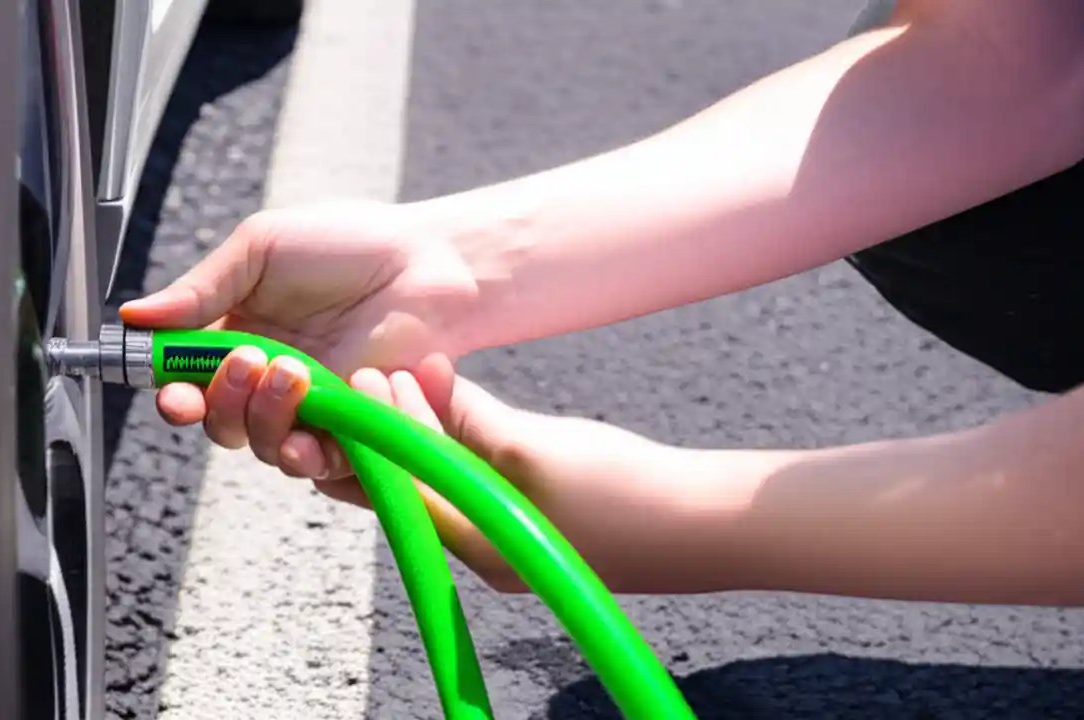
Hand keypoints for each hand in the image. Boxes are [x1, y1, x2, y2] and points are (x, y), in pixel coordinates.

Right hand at [118, 200, 479, 471]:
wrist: (429, 260)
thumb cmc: (349, 243)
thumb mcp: (261, 248)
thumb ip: (201, 288)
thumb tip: (135, 316)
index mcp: (237, 335)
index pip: (188, 382)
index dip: (172, 394)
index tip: (170, 391)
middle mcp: (269, 380)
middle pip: (219, 424)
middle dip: (221, 403)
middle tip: (248, 361)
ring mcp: (313, 408)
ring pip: (264, 446)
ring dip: (266, 417)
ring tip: (293, 371)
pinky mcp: (353, 429)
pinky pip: (319, 462)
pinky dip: (311, 446)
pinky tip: (322, 410)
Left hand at [313, 355, 679, 593]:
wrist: (709, 525)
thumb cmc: (623, 491)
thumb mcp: (533, 446)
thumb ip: (471, 420)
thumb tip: (423, 386)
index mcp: (477, 545)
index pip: (403, 485)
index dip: (382, 430)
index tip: (374, 377)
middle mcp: (487, 554)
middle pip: (419, 489)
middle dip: (396, 433)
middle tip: (381, 376)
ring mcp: (517, 543)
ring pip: (453, 484)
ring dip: (432, 433)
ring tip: (423, 383)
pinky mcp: (544, 526)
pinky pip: (484, 484)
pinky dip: (466, 446)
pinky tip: (467, 411)